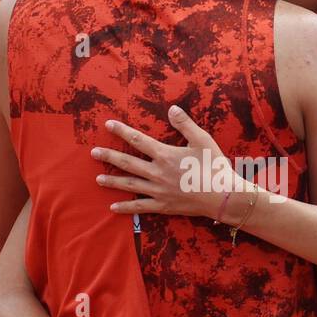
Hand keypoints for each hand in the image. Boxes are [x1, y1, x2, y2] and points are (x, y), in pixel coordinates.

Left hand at [91, 106, 240, 219]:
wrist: (223, 196)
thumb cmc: (214, 166)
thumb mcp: (202, 140)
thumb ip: (185, 124)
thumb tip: (171, 108)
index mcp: (165, 155)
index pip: (138, 140)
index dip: (122, 131)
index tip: (108, 125)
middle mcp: (157, 173)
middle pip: (127, 163)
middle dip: (109, 156)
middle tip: (93, 152)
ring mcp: (158, 191)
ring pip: (130, 185)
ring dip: (112, 181)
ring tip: (98, 179)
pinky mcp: (163, 206)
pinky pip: (140, 207)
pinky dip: (126, 207)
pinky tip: (113, 207)